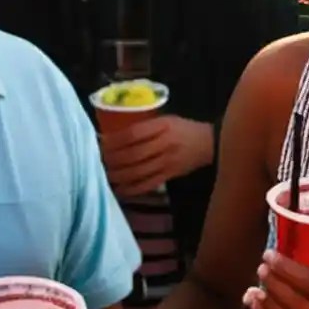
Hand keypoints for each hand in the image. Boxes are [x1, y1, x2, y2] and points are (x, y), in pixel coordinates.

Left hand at [98, 115, 212, 196]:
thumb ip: (146, 126)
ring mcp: (167, 162)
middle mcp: (165, 144)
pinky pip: (147, 184)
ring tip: (105, 174)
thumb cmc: (184, 128)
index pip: (134, 133)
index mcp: (163, 126)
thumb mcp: (167, 119)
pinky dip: (131, 188)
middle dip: (113, 158)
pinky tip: (119, 189)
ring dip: (118, 174)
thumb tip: (115, 134)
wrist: (209, 144)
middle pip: (133, 154)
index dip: (115, 139)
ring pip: (137, 171)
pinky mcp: (170, 175)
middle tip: (99, 160)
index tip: (101, 141)